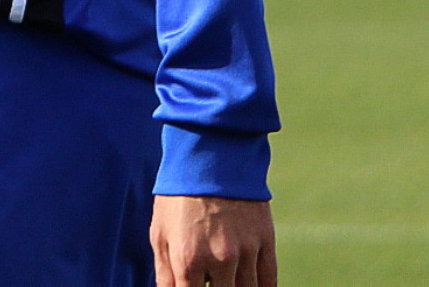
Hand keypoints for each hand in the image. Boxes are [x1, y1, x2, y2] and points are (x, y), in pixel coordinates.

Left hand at [152, 196, 275, 286]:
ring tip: (225, 281)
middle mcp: (220, 259)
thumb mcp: (160, 233)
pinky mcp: (265, 240)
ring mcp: (246, 251)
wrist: (211, 153)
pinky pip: (268, 280)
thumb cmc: (178, 195)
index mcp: (188, 260)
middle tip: (209, 280)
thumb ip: (165, 274)